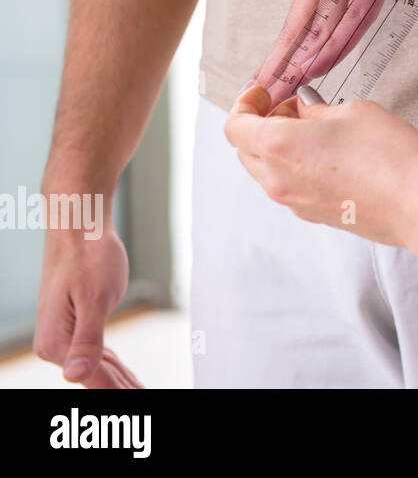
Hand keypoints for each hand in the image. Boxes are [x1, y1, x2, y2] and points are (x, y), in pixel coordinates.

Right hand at [34, 217, 141, 387]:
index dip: (119, 394)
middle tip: (149, 399)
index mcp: (57, 344)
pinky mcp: (78, 325)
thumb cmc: (88, 256)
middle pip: (97, 378)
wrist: (79, 226)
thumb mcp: (95, 298)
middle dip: (123, 391)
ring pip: (100, 369)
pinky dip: (115, 368)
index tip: (142, 402)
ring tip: (144, 394)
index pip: (93, 379)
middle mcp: (56, 345)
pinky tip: (127, 378)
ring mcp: (65, 336)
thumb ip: (88, 340)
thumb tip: (75, 376)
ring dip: (121, 383)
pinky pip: (100, 355)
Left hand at [223, 86, 417, 262]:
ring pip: (265, 170)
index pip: (235, 126)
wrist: (414, 203)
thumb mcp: (353, 111)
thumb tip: (306, 110)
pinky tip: (327, 154)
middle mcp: (277, 178)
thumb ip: (318, 109)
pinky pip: (288, 185)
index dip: (245, 104)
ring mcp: (293, 201)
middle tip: (292, 107)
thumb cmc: (387, 156)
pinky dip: (294, 166)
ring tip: (314, 129)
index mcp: (279, 145)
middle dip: (261, 123)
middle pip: (245, 149)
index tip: (262, 93)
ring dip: (277, 146)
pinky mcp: (311, 214)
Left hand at [251, 0, 417, 106]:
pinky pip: (351, 9)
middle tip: (259, 96)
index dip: (289, 42)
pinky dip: (331, 41)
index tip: (275, 70)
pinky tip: (317, 63)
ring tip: (278, 92)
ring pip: (320, 22)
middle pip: (301, 21)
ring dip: (299, 61)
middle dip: (281, 61)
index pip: (305, 7)